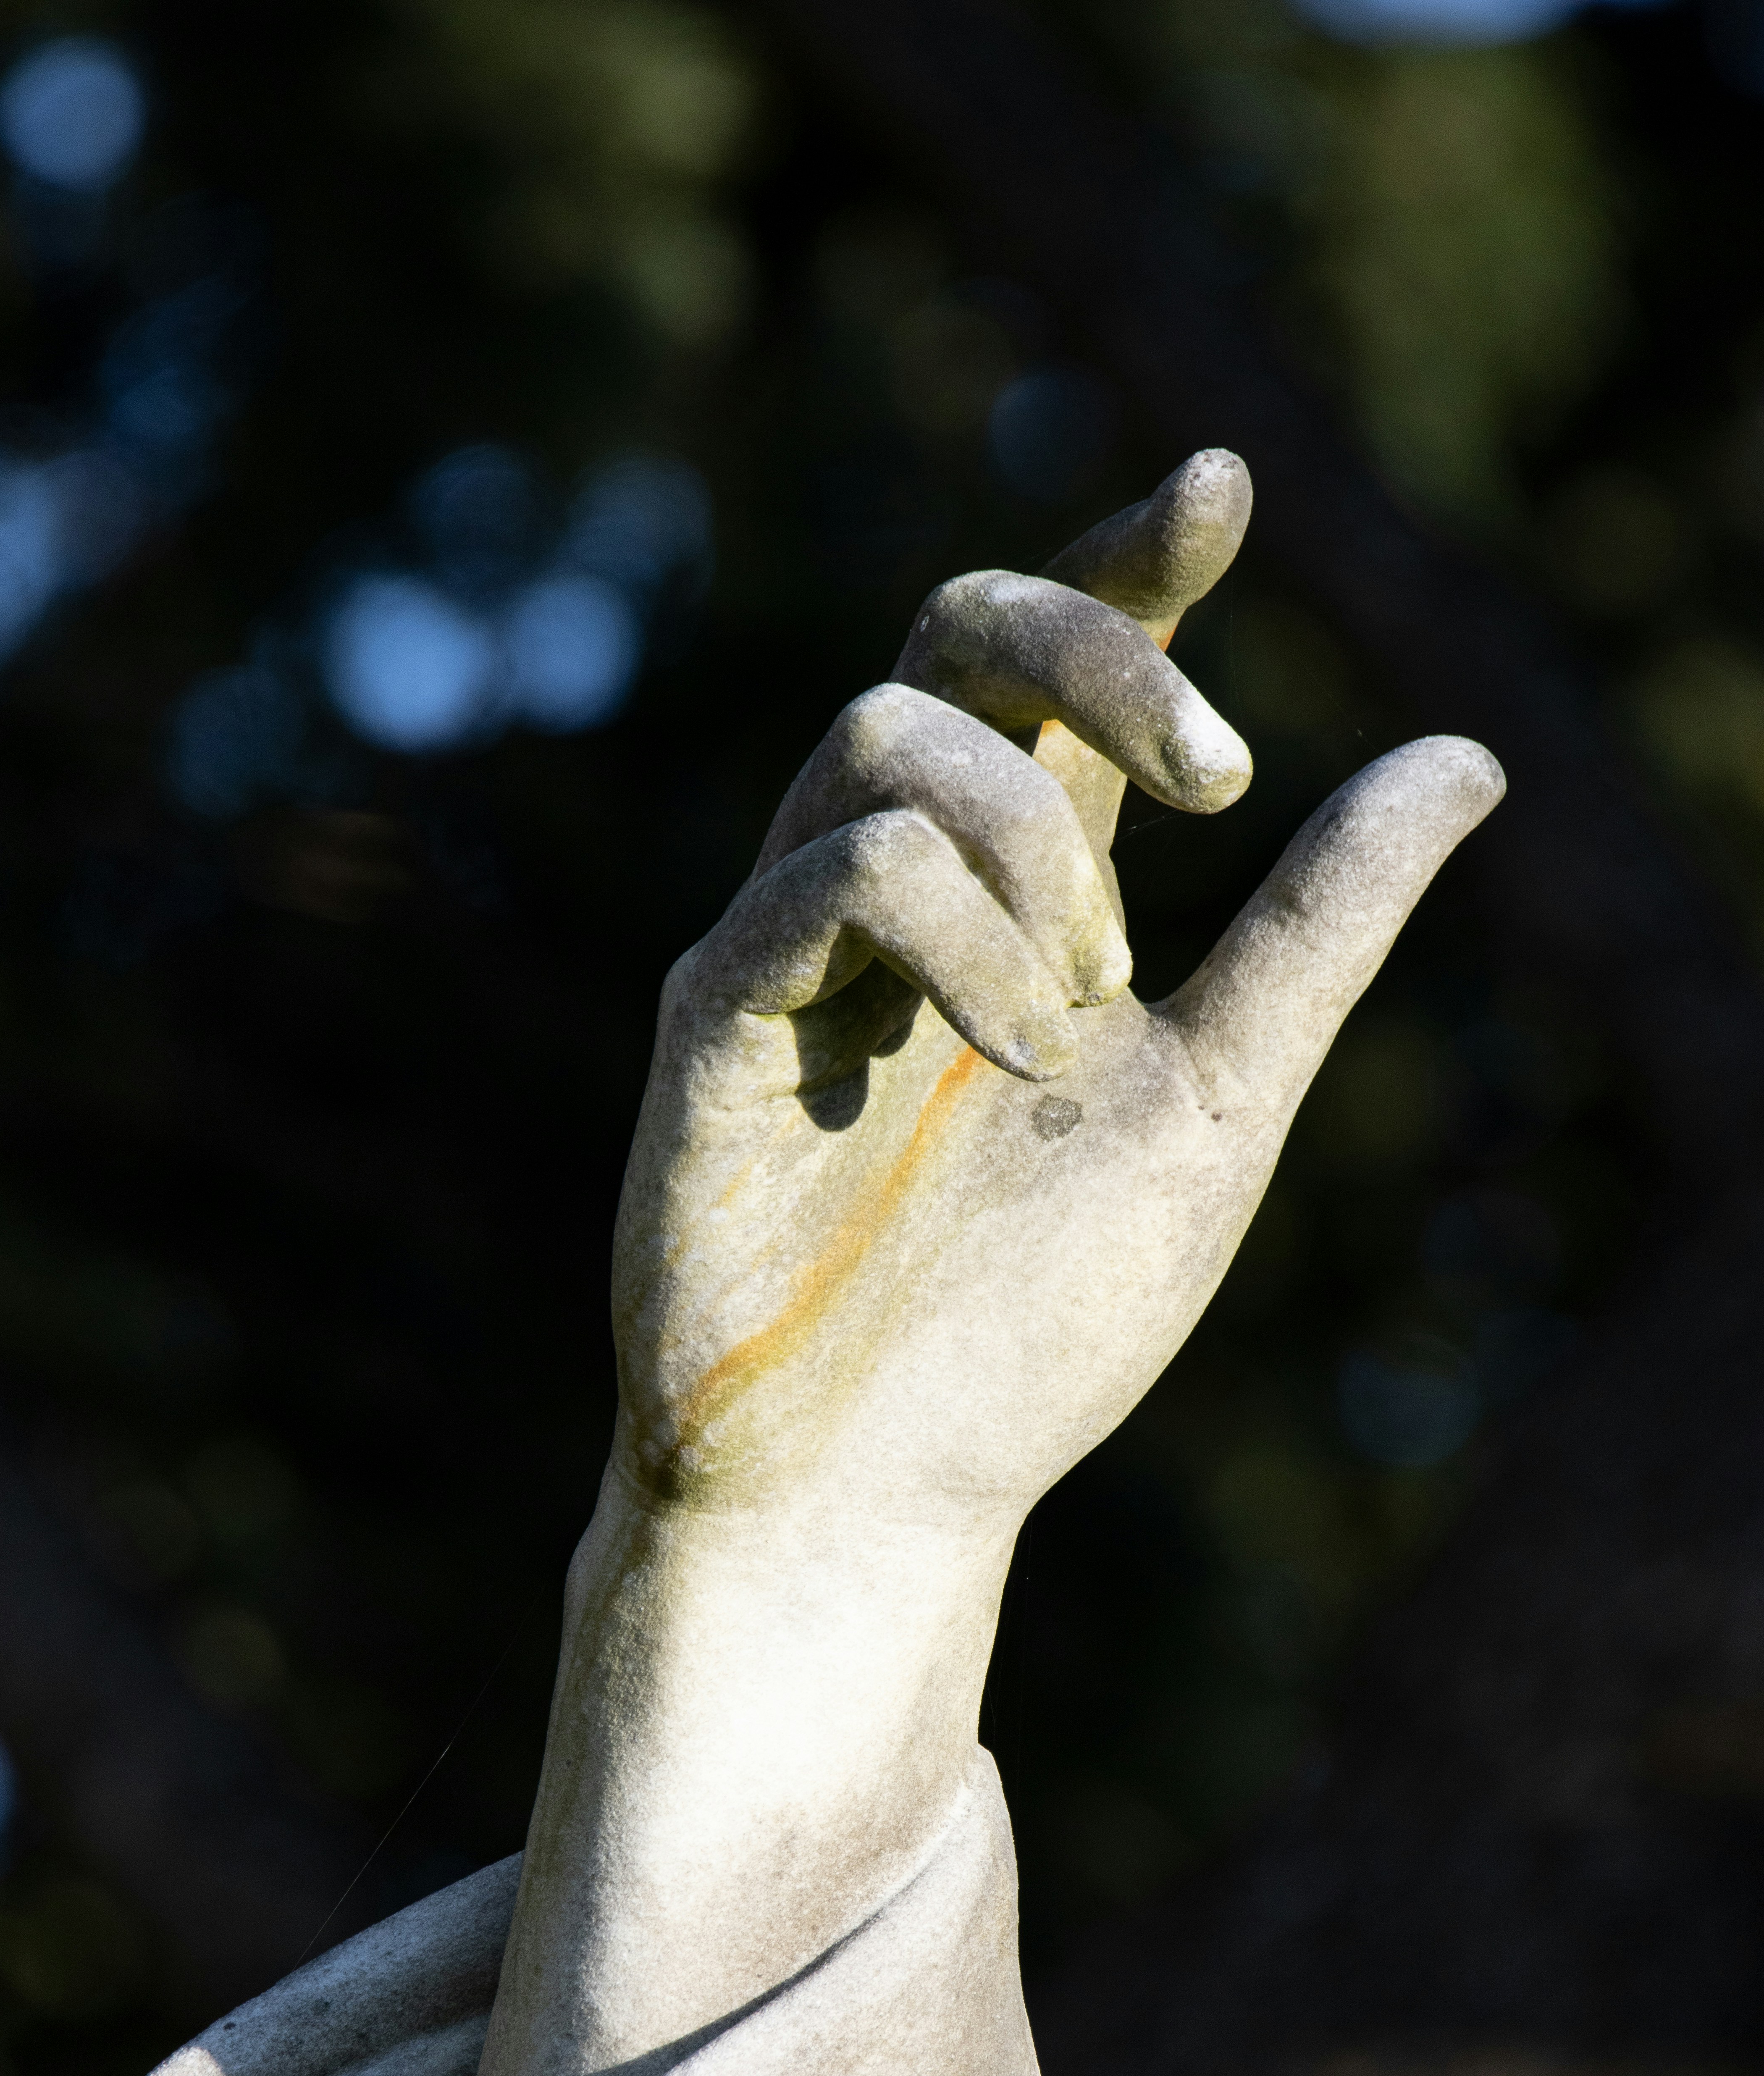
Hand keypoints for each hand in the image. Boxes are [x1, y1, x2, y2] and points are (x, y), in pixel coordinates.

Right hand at [612, 449, 1501, 1535]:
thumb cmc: (1034, 1325)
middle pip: (950, 641)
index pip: (1051, 679)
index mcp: (1014, 902)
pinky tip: (1019, 1055)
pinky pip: (827, 876)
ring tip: (1089, 1002)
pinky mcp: (710, 1013)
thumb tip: (1464, 757)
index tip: (1223, 487)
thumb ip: (1318, 932)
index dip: (1128, 571)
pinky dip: (953, 937)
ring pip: (883, 739)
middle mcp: (891, 892)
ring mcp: (785, 942)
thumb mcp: (1221, 1104)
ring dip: (1031, 849)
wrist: (881, 1488)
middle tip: (1222, 778)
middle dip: (1093, 651)